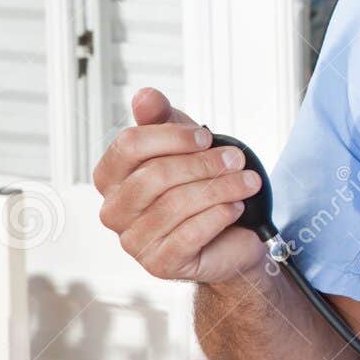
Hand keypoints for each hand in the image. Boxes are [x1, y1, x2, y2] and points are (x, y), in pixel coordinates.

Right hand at [94, 87, 266, 285]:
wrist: (231, 234)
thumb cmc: (200, 185)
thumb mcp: (184, 145)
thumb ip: (162, 118)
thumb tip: (145, 95)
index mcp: (111, 177)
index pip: (129, 145)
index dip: (172, 136)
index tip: (206, 136)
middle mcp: (113, 211)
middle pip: (155, 176)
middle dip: (204, 164)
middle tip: (237, 159)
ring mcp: (132, 242)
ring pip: (176, 204)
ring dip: (221, 187)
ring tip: (249, 182)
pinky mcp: (158, 264)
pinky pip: (189, 234)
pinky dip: (219, 215)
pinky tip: (236, 207)